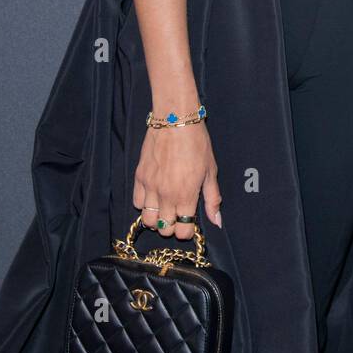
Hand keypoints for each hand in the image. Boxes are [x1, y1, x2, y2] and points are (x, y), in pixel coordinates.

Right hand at [133, 121, 222, 236]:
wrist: (175, 120)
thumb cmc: (197, 143)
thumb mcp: (210, 171)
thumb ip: (212, 199)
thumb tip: (216, 222)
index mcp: (186, 195)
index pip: (182, 231)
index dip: (187, 231)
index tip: (190, 223)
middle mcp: (166, 195)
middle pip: (164, 229)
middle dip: (172, 227)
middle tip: (178, 215)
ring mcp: (150, 186)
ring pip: (147, 220)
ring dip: (156, 218)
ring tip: (164, 208)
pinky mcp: (139, 177)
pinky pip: (136, 202)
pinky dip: (144, 204)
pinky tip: (154, 195)